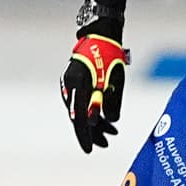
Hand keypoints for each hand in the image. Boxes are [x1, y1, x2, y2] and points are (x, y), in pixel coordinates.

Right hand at [61, 34, 127, 153]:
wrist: (100, 36)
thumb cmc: (110, 55)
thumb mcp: (116, 80)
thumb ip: (112, 101)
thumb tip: (110, 121)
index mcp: (79, 84)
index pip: (79, 117)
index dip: (85, 135)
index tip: (89, 149)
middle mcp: (70, 85)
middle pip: (78, 116)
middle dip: (92, 132)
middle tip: (105, 144)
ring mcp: (69, 84)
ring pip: (80, 111)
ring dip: (95, 123)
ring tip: (110, 133)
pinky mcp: (74, 83)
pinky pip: (82, 102)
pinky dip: (92, 111)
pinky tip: (105, 120)